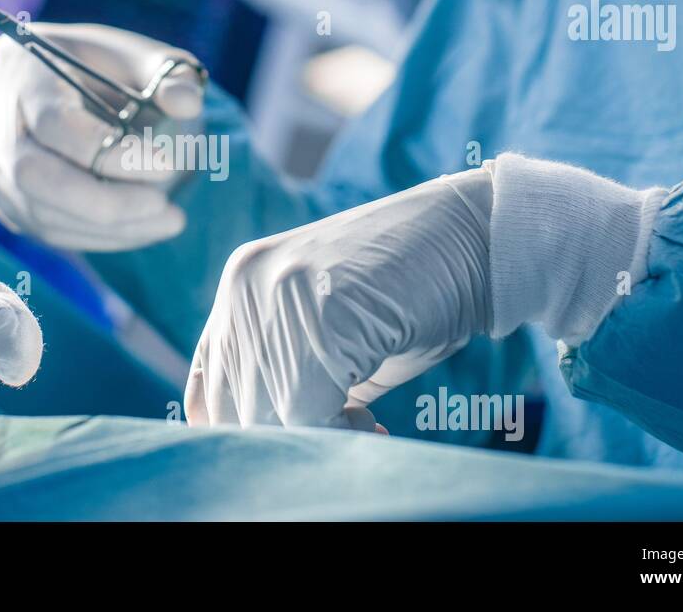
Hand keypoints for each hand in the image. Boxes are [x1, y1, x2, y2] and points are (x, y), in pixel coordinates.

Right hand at [0, 22, 204, 250]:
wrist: (60, 83)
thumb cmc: (103, 68)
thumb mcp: (138, 57)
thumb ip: (168, 73)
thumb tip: (186, 104)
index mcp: (20, 69)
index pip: (54, 124)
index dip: (111, 152)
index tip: (169, 163)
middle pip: (32, 175)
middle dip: (104, 202)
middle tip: (165, 207)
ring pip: (37, 212)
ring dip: (109, 228)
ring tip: (169, 220)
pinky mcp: (0, 198)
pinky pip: (43, 229)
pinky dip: (97, 236)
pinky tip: (142, 227)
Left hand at [184, 170, 493, 429]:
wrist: (478, 238)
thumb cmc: (415, 294)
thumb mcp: (331, 338)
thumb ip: (287, 375)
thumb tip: (263, 444)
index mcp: (240, 288)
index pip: (204, 389)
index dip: (246, 429)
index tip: (297, 443)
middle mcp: (243, 289)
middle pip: (231, 409)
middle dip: (285, 440)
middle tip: (345, 435)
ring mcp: (275, 296)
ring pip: (265, 418)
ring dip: (316, 439)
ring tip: (363, 428)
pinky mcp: (318, 313)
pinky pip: (305, 414)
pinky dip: (340, 436)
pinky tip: (374, 425)